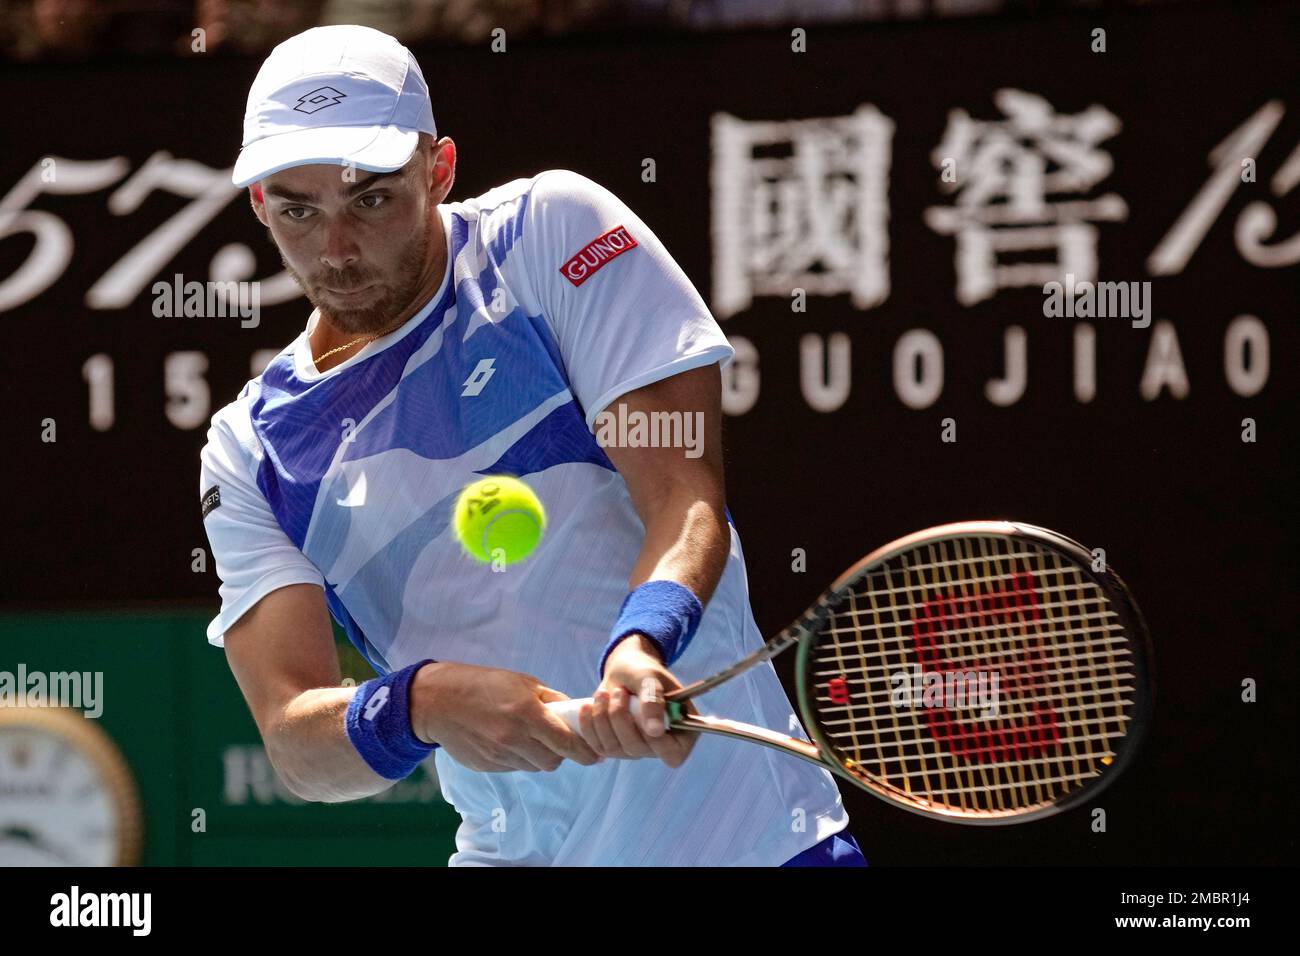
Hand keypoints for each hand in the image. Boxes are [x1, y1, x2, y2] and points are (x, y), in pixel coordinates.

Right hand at [412, 661, 602, 772]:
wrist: (437, 701)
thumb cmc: (483, 684)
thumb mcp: (522, 682)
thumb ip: (551, 700)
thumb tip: (576, 714)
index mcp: (527, 713)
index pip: (567, 743)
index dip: (586, 753)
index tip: (596, 756)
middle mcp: (514, 738)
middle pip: (553, 761)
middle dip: (561, 754)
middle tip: (559, 741)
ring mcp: (499, 755)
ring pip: (533, 766)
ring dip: (539, 756)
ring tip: (529, 737)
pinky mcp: (486, 765)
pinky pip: (513, 767)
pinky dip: (519, 758)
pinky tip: (508, 740)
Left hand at [577, 635, 697, 767]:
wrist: (624, 671)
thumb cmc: (643, 671)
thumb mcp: (649, 678)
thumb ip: (654, 701)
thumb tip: (655, 731)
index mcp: (681, 730)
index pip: (674, 754)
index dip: (658, 744)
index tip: (642, 717)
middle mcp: (659, 745)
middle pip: (637, 749)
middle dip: (621, 719)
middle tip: (619, 692)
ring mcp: (636, 748)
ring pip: (615, 748)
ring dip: (603, 719)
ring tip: (604, 694)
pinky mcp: (615, 746)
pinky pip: (597, 746)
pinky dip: (590, 725)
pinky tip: (588, 707)